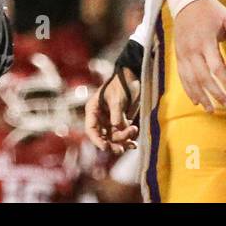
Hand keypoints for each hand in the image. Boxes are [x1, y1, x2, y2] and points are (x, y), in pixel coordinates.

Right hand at [86, 38, 141, 153]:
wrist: (133, 77)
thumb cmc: (122, 84)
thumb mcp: (117, 98)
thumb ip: (116, 113)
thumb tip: (117, 127)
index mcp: (93, 110)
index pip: (91, 129)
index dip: (97, 140)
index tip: (105, 147)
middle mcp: (100, 118)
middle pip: (103, 137)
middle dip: (112, 143)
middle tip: (122, 148)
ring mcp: (110, 121)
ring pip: (114, 138)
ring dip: (123, 139)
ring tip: (134, 130)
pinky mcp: (120, 122)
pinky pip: (122, 136)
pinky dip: (128, 140)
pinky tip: (134, 144)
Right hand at [173, 0, 225, 112]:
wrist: (188, 2)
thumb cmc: (213, 12)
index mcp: (206, 41)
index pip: (217, 68)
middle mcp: (192, 50)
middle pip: (204, 78)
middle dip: (217, 94)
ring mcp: (183, 54)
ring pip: (191, 80)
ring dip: (202, 97)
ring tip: (212, 110)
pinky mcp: (178, 56)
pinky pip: (182, 77)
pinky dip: (189, 90)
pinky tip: (196, 100)